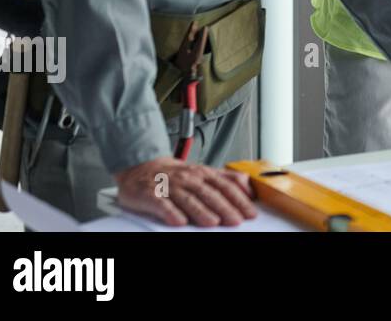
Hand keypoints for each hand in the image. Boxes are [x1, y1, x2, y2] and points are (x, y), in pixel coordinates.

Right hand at [114, 156, 256, 226]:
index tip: (250, 212)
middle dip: (225, 208)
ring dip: (201, 211)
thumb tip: (249, 189)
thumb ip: (226, 179)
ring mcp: (170, 186)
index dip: (239, 199)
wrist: (140, 167)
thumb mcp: (202, 172)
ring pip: (188, 199)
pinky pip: (161, 204)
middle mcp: (188, 179)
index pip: (225, 186)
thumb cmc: (174, 174)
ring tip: (213, 222)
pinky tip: (179, 221)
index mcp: (202, 173)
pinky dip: (171, 212)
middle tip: (236, 221)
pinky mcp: (150, 195)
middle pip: (209, 194)